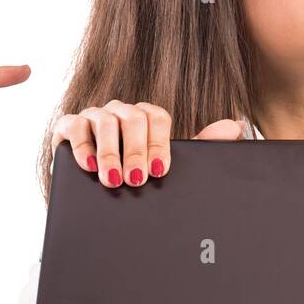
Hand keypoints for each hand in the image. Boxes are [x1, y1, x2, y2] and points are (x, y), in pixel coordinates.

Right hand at [52, 102, 243, 188]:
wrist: (94, 192)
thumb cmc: (133, 174)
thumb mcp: (164, 165)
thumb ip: (200, 145)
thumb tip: (234, 127)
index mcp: (145, 117)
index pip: (157, 118)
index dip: (159, 145)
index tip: (159, 171)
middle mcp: (120, 112)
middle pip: (132, 118)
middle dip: (135, 152)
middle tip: (136, 180)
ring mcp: (94, 116)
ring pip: (104, 121)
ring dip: (110, 153)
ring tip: (113, 179)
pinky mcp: (68, 126)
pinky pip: (74, 126)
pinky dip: (82, 147)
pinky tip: (88, 167)